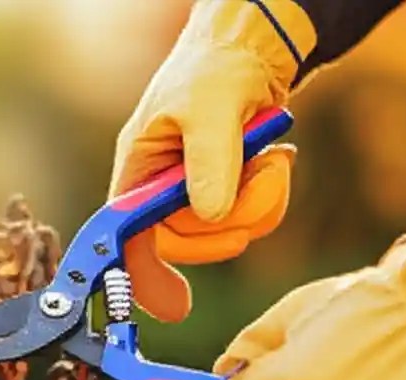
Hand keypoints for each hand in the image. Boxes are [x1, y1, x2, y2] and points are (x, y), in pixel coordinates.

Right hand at [110, 0, 315, 322]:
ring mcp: (196, 193)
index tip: (172, 308)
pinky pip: (251, 218)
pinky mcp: (228, 191)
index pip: (129, 237)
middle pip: (189, 242)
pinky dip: (271, 193)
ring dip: (260, 200)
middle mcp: (162, 189)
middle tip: (263, 179)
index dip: (141, 276)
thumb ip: (209, 162)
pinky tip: (276, 159)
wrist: (256, 45)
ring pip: (227, 233)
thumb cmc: (216, 65)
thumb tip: (209, 216)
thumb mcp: (209, 107)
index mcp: (139, 171)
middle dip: (233, 218)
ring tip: (273, 158)